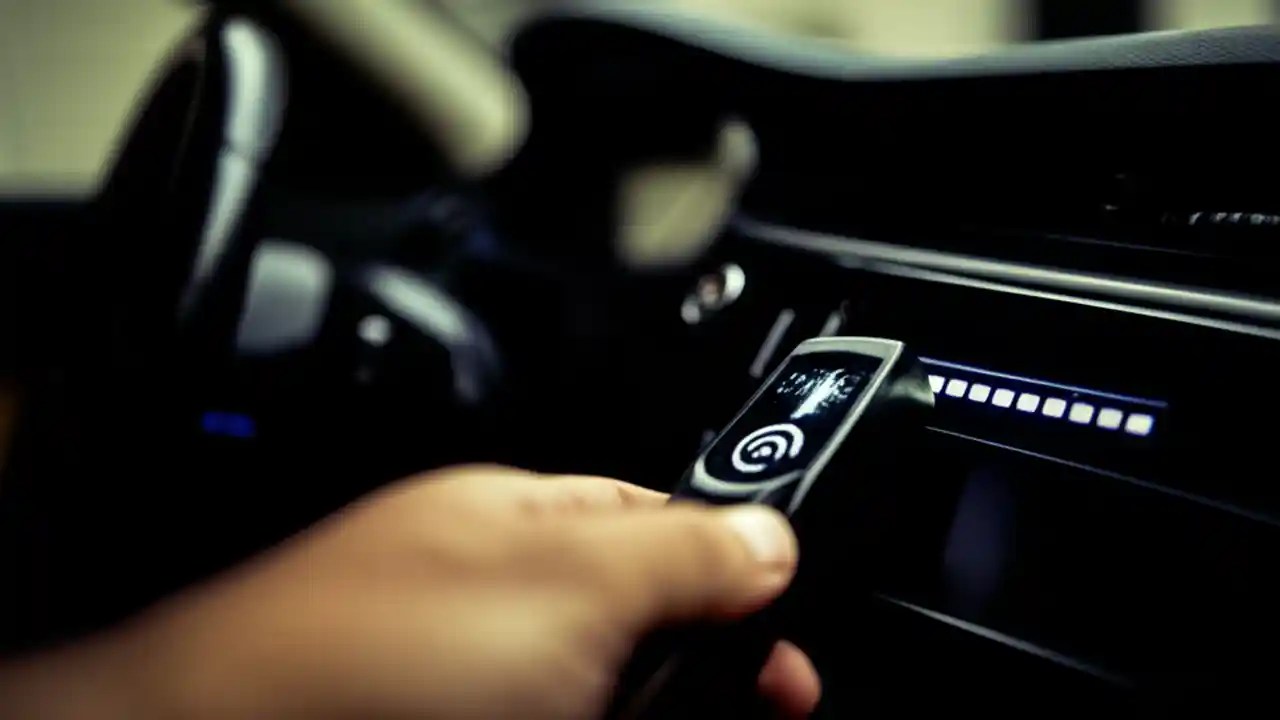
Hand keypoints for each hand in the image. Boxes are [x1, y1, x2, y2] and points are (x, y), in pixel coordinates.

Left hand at [1, 466, 818, 718]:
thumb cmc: (360, 665)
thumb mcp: (566, 585)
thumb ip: (678, 551)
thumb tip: (770, 534)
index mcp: (525, 526)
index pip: (667, 527)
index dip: (743, 578)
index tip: (792, 646)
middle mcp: (500, 601)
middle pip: (644, 626)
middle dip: (710, 670)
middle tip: (762, 707)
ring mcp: (474, 677)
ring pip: (602, 689)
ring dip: (658, 707)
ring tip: (680, 717)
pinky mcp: (459, 718)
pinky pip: (554, 711)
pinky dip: (600, 716)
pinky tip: (605, 719)